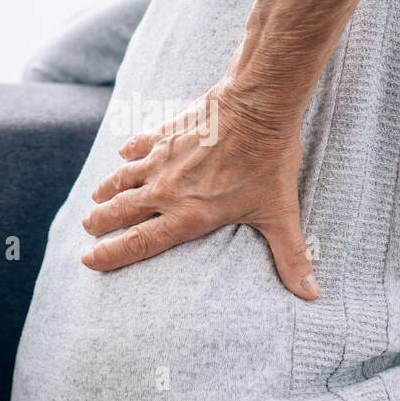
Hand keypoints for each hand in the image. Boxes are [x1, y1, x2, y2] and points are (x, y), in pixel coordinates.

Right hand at [81, 81, 319, 298]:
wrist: (257, 105)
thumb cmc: (268, 162)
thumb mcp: (280, 213)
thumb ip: (291, 256)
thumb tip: (312, 295)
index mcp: (188, 215)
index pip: (140, 242)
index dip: (111, 255)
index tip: (89, 261)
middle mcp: (167, 190)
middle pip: (122, 211)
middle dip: (101, 223)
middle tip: (87, 228)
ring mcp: (163, 158)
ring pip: (123, 178)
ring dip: (107, 191)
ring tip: (95, 200)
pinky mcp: (167, 132)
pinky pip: (139, 144)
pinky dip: (129, 152)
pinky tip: (122, 154)